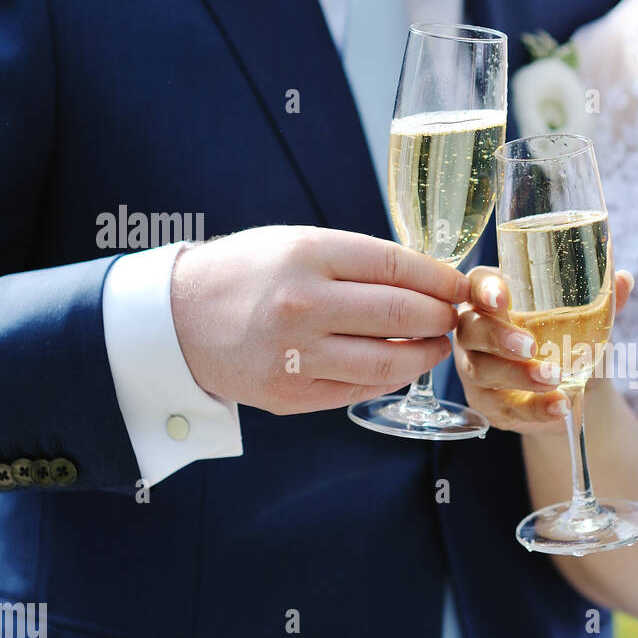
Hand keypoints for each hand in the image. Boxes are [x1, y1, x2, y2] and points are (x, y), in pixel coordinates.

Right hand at [170, 225, 468, 413]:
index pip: (398, 266)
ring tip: (435, 344)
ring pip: (390, 360)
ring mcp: (296, 354)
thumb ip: (360, 261)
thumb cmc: (248, 274)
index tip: (460, 286)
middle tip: (452, 316)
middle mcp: (303, 304)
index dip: (441, 280)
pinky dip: (392, 377)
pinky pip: (362, 388)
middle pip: (402, 314)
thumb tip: (430, 281)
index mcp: (308, 254)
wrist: (177, 319)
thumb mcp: (298, 244)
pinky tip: (401, 364)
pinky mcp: (291, 393)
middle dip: (440, 317)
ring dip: (426, 354)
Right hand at [453, 266, 634, 433]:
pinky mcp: (489, 405)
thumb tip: (625, 279)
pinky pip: (505, 407)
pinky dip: (535, 408)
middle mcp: (475, 332)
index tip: (502, 297)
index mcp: (492, 300)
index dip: (484, 289)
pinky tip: (560, 406)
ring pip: (484, 371)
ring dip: (519, 376)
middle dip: (499, 337)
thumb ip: (600, 299)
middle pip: (471, 330)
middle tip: (530, 345)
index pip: (474, 286)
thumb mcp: (582, 318)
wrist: (569, 389)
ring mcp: (477, 370)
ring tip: (554, 378)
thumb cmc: (563, 339)